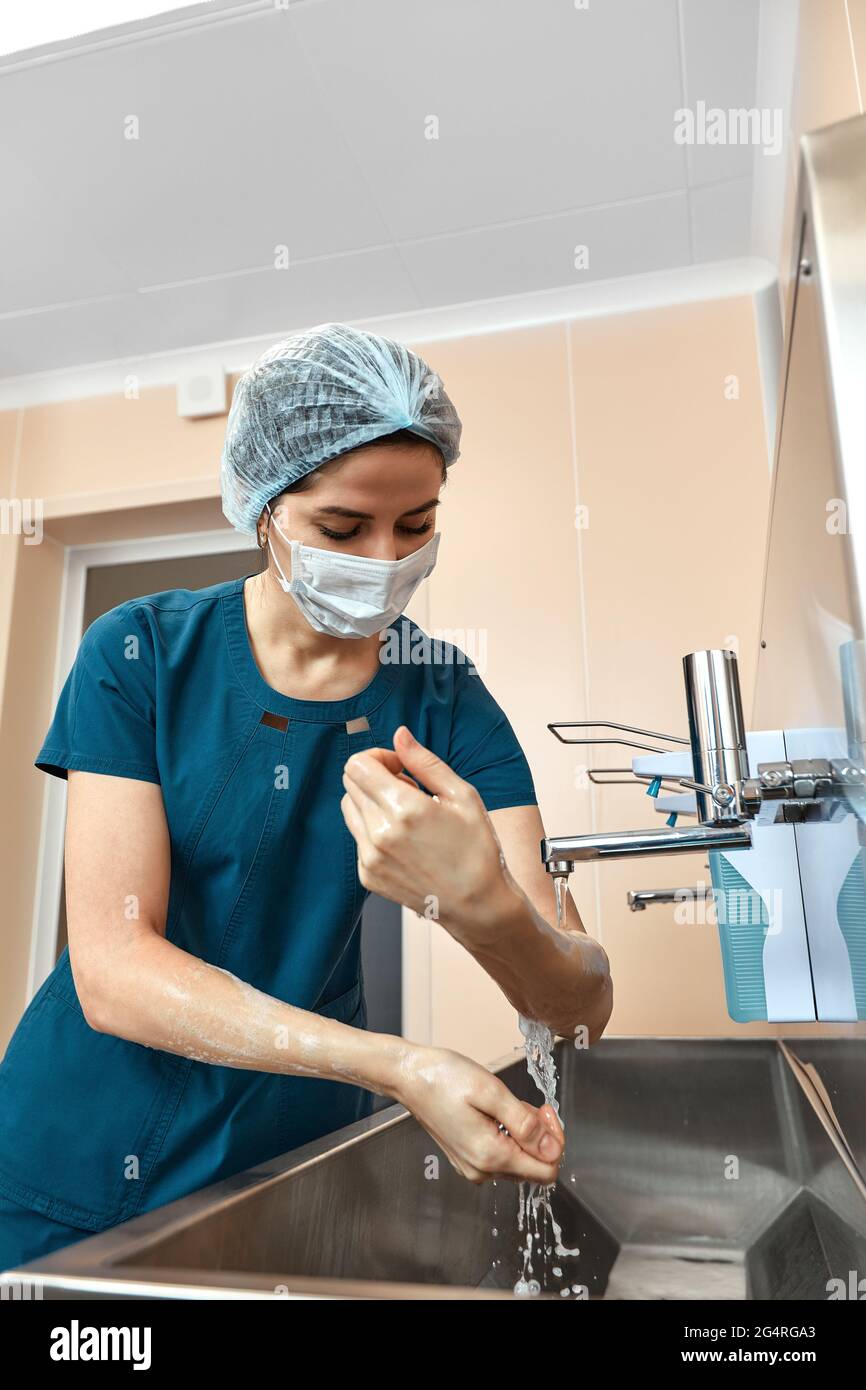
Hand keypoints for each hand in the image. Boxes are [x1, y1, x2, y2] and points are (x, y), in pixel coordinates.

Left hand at [341, 725, 507, 930]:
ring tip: (406, 816)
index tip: (400, 767)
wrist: (478, 905)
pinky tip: (404, 840)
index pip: (358, 765)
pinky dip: (374, 829)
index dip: (378, 757)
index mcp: (404, 808)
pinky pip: (357, 837)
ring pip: (349, 808)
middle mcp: (380, 833)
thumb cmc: (477, 849)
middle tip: (409, 790)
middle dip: (375, 777)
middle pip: (350, 783)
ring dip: (371, 802)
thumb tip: (399, 735)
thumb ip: (425, 762)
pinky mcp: (367, 875)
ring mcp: (370, 857)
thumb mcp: (462, 796)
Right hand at [394, 1044, 564, 1183]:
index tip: (544, 1111)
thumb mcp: (491, 1092)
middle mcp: (481, 1170)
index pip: (547, 1170)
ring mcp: (472, 1167)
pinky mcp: (467, 1158)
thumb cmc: (445, 1078)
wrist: (409, 1076)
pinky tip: (496, 1113)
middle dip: (540, 1136)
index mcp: (490, 1157)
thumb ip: (525, 1123)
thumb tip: (552, 1148)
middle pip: (534, 1167)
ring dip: (524, 1134)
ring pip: (519, 1160)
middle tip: (529, 1103)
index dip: (554, 1140)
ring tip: (507, 1105)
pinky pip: (502, 1155)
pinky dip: (508, 1136)